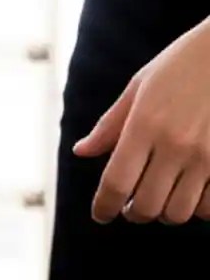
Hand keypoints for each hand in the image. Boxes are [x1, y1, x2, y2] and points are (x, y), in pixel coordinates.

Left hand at [75, 18, 209, 224]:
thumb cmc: (183, 64)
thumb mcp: (140, 87)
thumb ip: (110, 125)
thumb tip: (81, 152)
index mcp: (145, 125)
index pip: (116, 182)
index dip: (104, 206)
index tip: (101, 215)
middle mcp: (176, 145)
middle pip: (146, 205)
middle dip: (133, 212)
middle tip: (131, 207)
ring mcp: (208, 156)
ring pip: (178, 212)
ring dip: (165, 213)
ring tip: (161, 201)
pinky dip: (197, 209)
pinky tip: (191, 195)